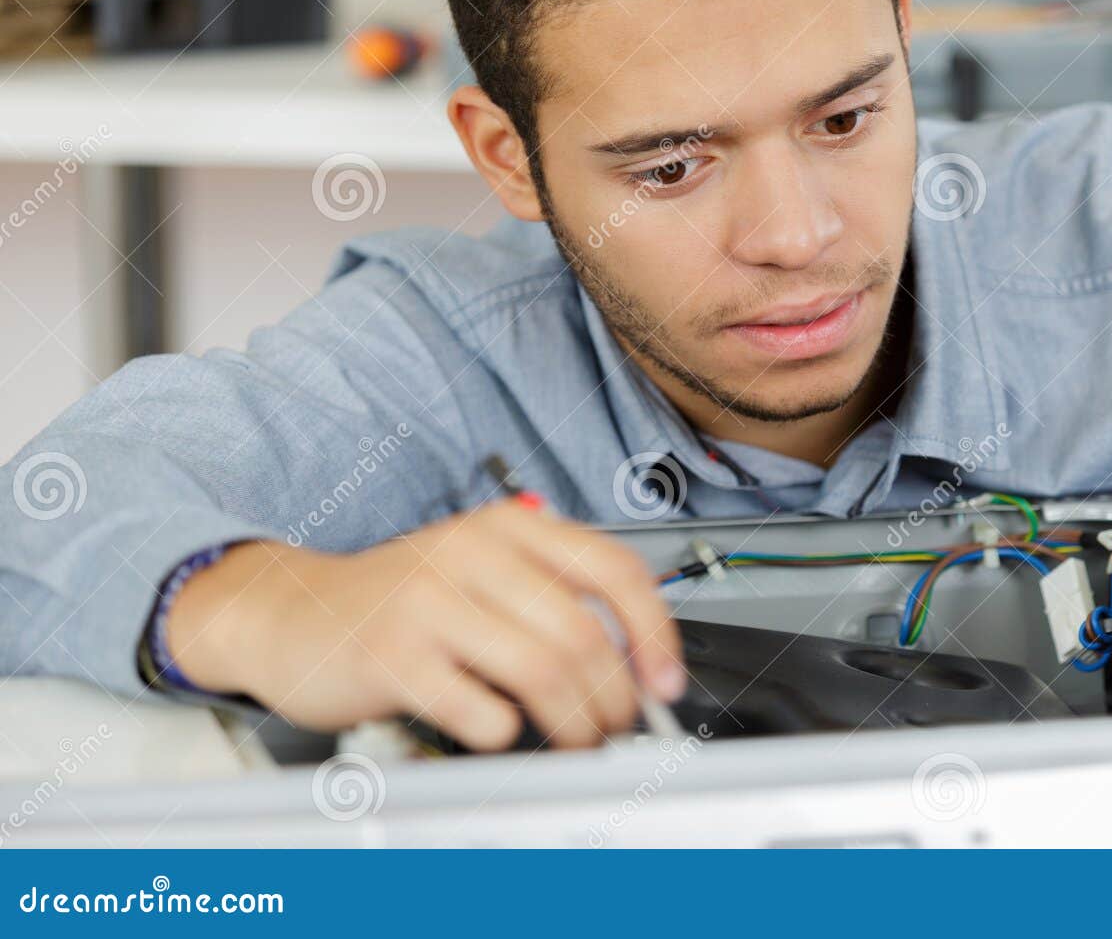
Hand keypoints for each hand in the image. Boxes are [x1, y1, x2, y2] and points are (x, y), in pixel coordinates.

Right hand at [164, 498, 684, 750]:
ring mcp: (429, 602)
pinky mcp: (393, 656)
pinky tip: (500, 730)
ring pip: (543, 670)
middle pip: (584, 633)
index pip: (615, 570)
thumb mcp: (482, 569)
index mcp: (510, 525)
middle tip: (615, 725)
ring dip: (575, 722)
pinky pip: (481, 710)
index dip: (656, 634)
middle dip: (615, 696)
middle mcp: (472, 552)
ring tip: (576, 739)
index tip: (666, 680)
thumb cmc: (400, 599)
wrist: (292, 611)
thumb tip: (637, 660)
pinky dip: (505, 732)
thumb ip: (554, 597)